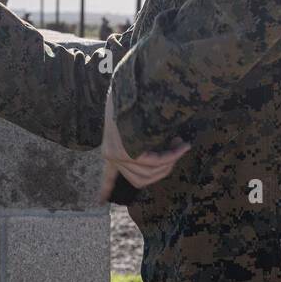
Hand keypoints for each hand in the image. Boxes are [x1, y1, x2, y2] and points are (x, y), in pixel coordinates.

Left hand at [97, 87, 190, 202]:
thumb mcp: (135, 123)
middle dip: (165, 169)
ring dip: (171, 160)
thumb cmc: (136, 99)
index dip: (104, 188)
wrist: (128, 81)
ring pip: (150, 172)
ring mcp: (115, 154)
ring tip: (182, 143)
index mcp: (110, 148)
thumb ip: (141, 142)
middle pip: (141, 179)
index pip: (107, 175)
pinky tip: (181, 145)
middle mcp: (110, 154)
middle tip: (179, 150)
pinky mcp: (123, 150)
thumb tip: (159, 161)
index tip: (99, 200)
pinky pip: (152, 162)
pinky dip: (170, 155)